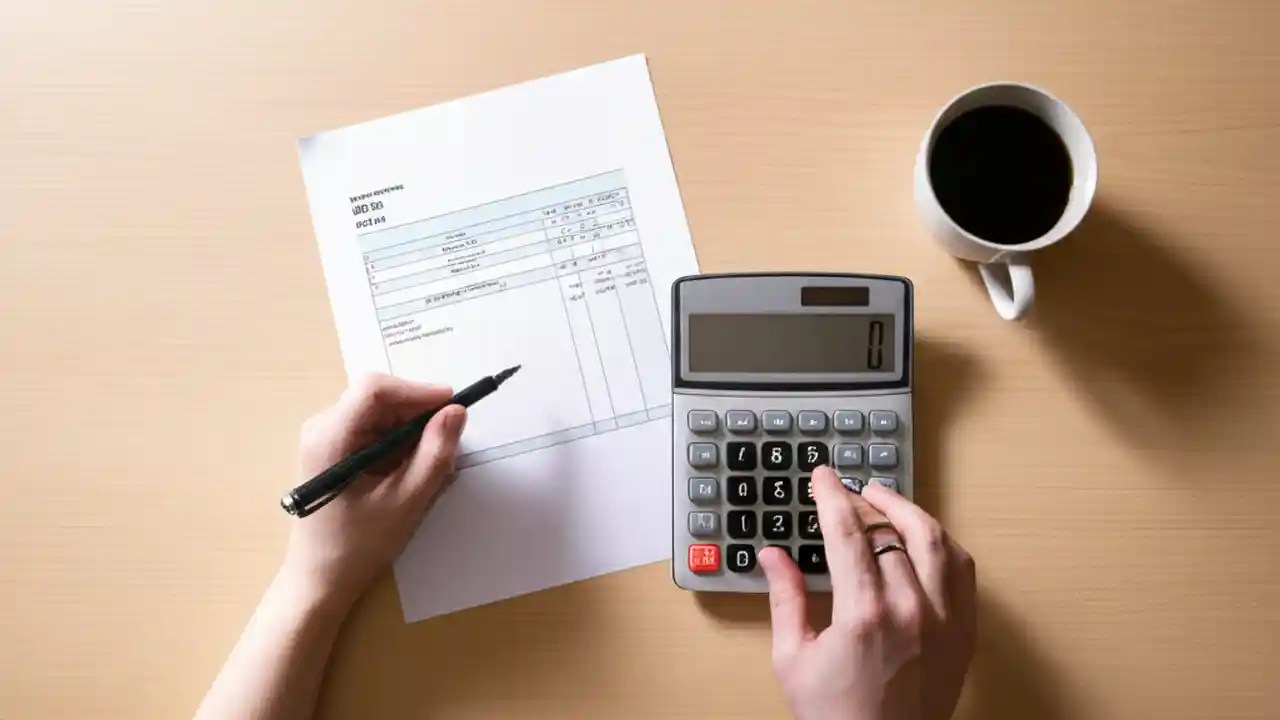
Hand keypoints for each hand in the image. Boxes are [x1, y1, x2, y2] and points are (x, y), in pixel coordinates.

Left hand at [283, 374, 466, 607]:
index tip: (454, 405)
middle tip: (447, 442)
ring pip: (379, 412)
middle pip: (378, 398)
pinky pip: (372, 428)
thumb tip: (457, 412)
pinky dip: (397, 441)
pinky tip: (408, 469)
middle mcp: (321, 428)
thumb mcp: (405, 501)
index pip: (374, 390)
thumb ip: (434, 454)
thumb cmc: (358, 546)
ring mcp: (324, 437)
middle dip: (417, 413)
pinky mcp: (332, 448)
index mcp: (330, 439)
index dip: (418, 390)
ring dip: (410, 429)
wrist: (320, 578)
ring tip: (428, 463)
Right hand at [760, 467, 975, 719]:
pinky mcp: (964, 633)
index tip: (824, 478)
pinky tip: (924, 536)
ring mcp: (944, 621)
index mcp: (863, 615)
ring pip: (935, 541)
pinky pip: (963, 570)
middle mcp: (910, 611)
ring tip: (886, 501)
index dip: (833, 497)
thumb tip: (772, 555)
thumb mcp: (793, 658)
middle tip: (848, 492)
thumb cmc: (835, 717)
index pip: (848, 533)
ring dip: (909, 512)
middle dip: (866, 503)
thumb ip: (786, 598)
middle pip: (892, 531)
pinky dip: (943, 543)